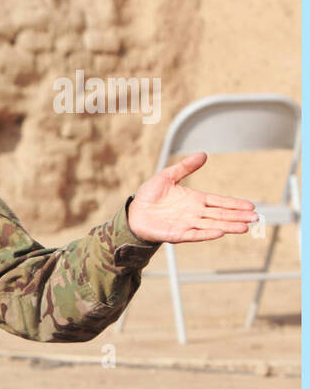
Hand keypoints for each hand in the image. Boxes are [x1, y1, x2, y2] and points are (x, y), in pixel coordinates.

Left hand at [127, 152, 257, 242]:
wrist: (133, 211)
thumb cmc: (149, 195)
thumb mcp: (167, 176)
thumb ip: (185, 167)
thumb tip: (203, 154)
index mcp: (195, 200)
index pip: (219, 201)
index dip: (234, 204)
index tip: (251, 206)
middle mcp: (194, 213)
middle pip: (220, 214)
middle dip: (237, 216)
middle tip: (255, 218)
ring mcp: (187, 224)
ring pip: (212, 225)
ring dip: (227, 226)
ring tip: (244, 227)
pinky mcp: (176, 233)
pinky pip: (194, 234)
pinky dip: (206, 233)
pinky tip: (219, 232)